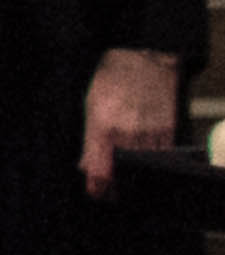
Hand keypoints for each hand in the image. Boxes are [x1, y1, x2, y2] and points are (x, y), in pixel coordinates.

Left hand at [81, 49, 178, 197]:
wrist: (141, 61)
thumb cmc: (111, 82)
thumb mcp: (90, 108)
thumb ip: (89, 141)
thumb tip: (85, 167)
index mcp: (102, 128)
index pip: (99, 173)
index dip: (97, 189)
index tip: (97, 193)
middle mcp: (126, 134)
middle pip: (123, 176)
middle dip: (117, 186)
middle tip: (113, 189)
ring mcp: (150, 133)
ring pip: (145, 168)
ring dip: (138, 176)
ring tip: (131, 176)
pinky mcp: (168, 129)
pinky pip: (163, 156)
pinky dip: (155, 162)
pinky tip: (148, 160)